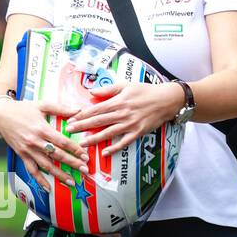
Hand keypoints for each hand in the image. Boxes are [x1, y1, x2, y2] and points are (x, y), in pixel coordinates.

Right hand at [0, 96, 89, 194]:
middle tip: (85, 170)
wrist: (1, 115)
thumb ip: (60, 108)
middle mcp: (35, 141)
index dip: (75, 149)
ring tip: (72, 182)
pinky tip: (48, 188)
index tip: (85, 156)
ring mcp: (28, 150)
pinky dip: (40, 180)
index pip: (62, 142)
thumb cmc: (22, 109)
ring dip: (59, 175)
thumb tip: (78, 111)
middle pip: (57, 155)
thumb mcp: (41, 105)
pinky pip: (32, 170)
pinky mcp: (22, 155)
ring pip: (46, 165)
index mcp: (42, 128)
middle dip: (73, 164)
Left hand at [66, 81, 182, 155]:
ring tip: (81, 143)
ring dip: (94, 139)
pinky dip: (114, 148)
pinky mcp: (138, 132)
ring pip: (108, 133)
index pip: (95, 109)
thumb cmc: (145, 90)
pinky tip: (104, 152)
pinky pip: (124, 142)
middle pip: (98, 121)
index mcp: (118, 101)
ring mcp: (130, 124)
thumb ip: (108, 89)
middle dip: (82, 126)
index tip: (71, 118)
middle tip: (69, 131)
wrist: (166, 100)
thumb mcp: (126, 85)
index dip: (82, 115)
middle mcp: (122, 113)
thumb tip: (91, 92)